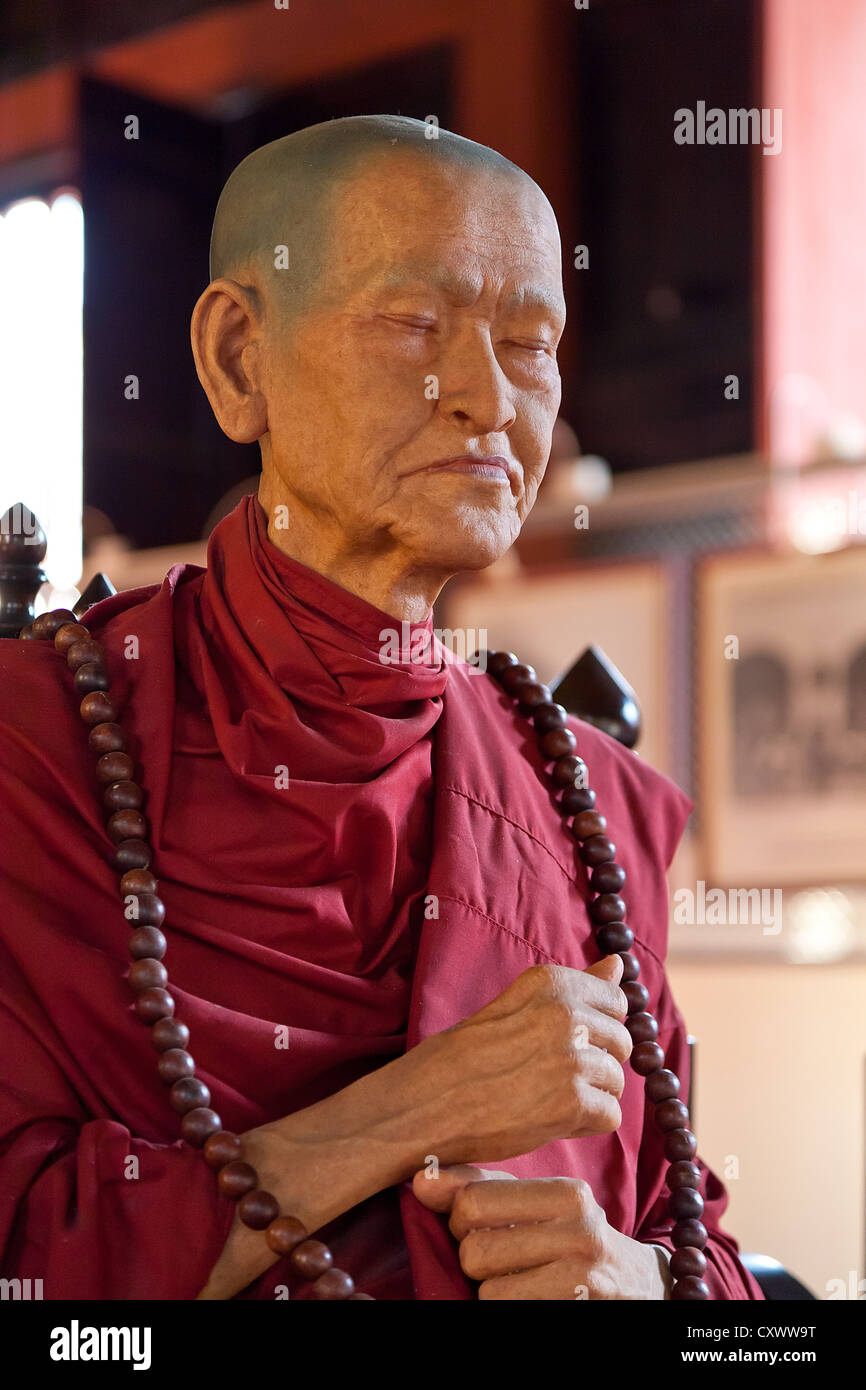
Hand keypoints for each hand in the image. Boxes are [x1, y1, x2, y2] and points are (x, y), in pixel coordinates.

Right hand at [391, 955, 630, 1167]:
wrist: (422, 1105)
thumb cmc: (459, 1057)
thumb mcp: (513, 1006)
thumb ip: (572, 989)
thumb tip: (619, 964)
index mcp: (551, 983)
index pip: (615, 1000)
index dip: (598, 1028)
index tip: (569, 1043)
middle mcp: (568, 1014)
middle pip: (621, 1043)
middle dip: (596, 1063)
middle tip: (550, 1077)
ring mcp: (573, 1059)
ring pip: (616, 1082)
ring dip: (590, 1096)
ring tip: (545, 1099)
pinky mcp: (574, 1103)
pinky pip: (611, 1116)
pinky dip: (585, 1124)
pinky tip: (550, 1120)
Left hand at [412, 1165, 669, 1299]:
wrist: (638, 1291)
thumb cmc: (570, 1242)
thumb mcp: (533, 1205)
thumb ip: (477, 1187)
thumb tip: (419, 1179)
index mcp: (566, 1192)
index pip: (471, 1202)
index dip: (462, 1223)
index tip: (483, 1229)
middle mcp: (581, 1228)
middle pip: (474, 1249)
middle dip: (475, 1261)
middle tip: (503, 1262)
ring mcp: (583, 1276)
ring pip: (486, 1290)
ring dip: (490, 1292)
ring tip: (518, 1282)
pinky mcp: (578, 1307)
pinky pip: (504, 1311)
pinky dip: (506, 1309)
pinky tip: (530, 1299)